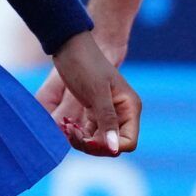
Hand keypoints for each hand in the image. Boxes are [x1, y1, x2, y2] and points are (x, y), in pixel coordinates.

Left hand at [41, 31, 139, 156]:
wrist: (69, 46)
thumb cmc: (86, 64)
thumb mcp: (97, 92)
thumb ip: (107, 121)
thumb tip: (114, 149)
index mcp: (130, 108)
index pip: (128, 142)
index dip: (109, 147)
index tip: (88, 139)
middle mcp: (122, 113)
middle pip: (111, 146)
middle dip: (91, 144)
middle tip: (72, 131)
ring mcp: (107, 114)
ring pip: (98, 142)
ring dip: (80, 139)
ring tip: (65, 126)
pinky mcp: (93, 113)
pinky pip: (88, 133)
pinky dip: (76, 133)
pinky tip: (65, 123)